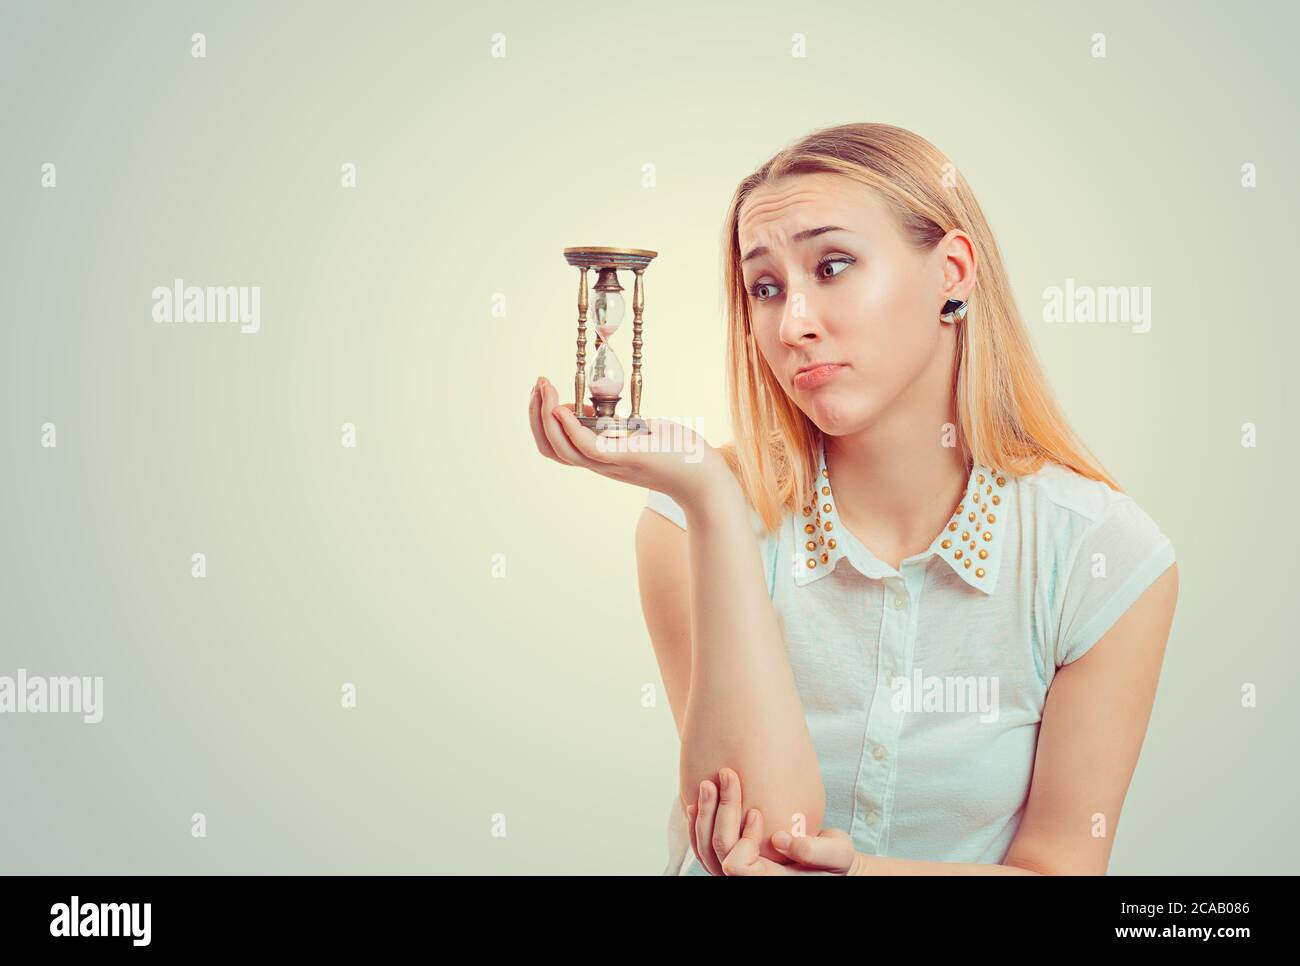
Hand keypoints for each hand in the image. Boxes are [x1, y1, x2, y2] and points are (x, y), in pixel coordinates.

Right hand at [527, 375, 724, 508]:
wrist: (706, 476)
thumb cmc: (677, 452)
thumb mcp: (638, 431)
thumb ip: (613, 424)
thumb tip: (589, 407)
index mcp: (601, 457)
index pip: (556, 446)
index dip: (542, 421)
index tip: (543, 392)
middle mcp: (601, 464)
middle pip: (551, 448)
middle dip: (536, 416)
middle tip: (537, 386)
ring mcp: (611, 463)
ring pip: (562, 449)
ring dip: (546, 417)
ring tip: (545, 389)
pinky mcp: (626, 458)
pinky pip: (587, 447)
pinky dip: (570, 428)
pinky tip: (564, 408)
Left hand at [687, 767, 862, 875]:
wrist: (829, 861)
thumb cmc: (836, 860)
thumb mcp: (836, 854)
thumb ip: (813, 850)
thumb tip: (780, 840)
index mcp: (770, 879)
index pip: (737, 865)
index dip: (743, 839)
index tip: (757, 813)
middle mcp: (749, 877)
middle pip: (718, 850)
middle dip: (720, 811)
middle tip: (726, 775)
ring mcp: (740, 870)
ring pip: (705, 849)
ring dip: (705, 814)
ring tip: (708, 783)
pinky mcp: (736, 856)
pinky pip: (705, 846)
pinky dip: (699, 824)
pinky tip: (697, 802)